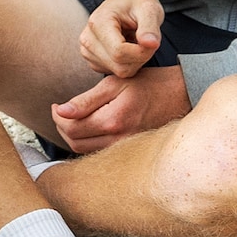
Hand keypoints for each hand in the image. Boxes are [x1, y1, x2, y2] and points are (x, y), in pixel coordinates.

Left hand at [51, 66, 191, 153]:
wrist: (179, 96)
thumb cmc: (147, 85)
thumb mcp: (114, 84)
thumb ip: (85, 100)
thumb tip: (60, 110)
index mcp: (113, 120)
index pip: (71, 128)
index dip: (57, 117)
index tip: (57, 106)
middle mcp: (119, 140)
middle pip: (75, 143)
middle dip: (62, 127)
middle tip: (62, 112)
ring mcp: (125, 149)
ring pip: (85, 151)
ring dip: (73, 136)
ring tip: (74, 118)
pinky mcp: (130, 152)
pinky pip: (100, 152)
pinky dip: (88, 142)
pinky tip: (90, 128)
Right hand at [80, 0, 166, 77]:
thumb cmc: (138, 2)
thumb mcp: (149, 9)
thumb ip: (150, 27)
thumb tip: (151, 44)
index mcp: (97, 23)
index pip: (120, 52)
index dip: (142, 52)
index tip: (153, 40)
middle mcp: (87, 39)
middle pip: (120, 66)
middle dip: (140, 57)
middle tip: (146, 40)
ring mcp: (87, 51)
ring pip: (119, 72)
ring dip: (135, 61)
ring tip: (136, 41)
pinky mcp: (93, 60)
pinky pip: (116, 73)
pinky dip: (128, 64)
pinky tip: (128, 47)